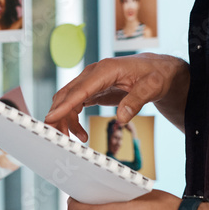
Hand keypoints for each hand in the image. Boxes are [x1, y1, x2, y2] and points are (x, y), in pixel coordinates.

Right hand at [45, 54, 188, 139]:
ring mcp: (91, 80)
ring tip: (80, 140)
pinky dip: (72, 118)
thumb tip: (122, 118)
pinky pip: (75, 103)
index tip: (50, 118)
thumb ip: (136, 101)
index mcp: (106, 69)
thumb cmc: (156, 75)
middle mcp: (94, 72)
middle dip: (59, 116)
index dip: (65, 105)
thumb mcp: (152, 87)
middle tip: (61, 139)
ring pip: (68, 100)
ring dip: (66, 120)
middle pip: (67, 94)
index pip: (81, 89)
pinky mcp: (93, 89)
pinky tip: (81, 134)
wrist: (158, 70)